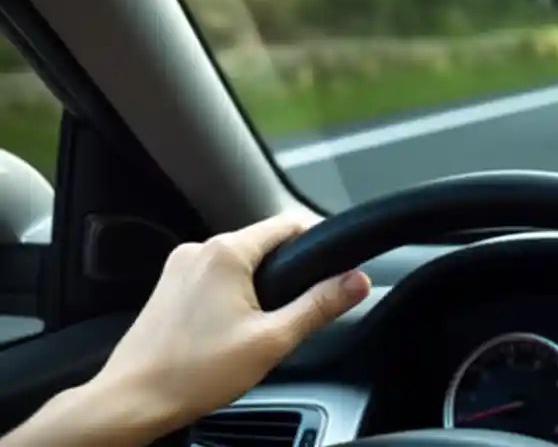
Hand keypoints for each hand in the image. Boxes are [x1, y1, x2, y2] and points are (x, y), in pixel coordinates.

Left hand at [2, 214, 370, 446]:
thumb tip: (358, 280)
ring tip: (257, 330)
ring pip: (238, 264)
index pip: (289, 224)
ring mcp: (178, 268)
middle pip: (263, 245)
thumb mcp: (272, 340)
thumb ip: (320, 305)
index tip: (334, 267)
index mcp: (226, 252)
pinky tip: (229, 333)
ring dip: (257, 288)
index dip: (318, 243)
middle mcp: (198, 250)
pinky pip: (213, 279)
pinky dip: (231, 297)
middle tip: (292, 315)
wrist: (131, 402)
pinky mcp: (168, 287)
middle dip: (285, 274)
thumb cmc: (195, 373)